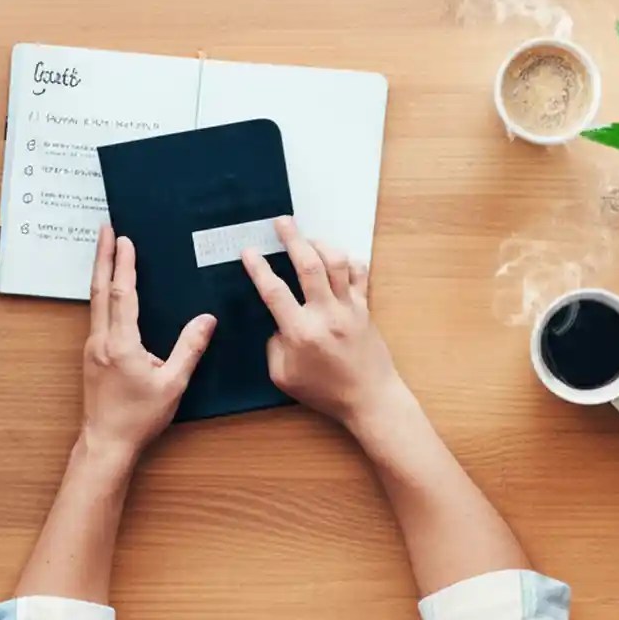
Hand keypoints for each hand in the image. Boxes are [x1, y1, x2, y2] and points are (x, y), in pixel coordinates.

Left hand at [81, 225, 216, 462]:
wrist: (106, 443)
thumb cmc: (139, 417)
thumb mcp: (173, 384)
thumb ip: (190, 349)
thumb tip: (207, 320)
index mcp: (121, 344)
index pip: (122, 294)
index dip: (124, 265)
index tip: (125, 240)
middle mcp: (101, 341)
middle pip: (100, 289)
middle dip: (102, 256)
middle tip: (104, 228)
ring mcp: (92, 347)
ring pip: (94, 300)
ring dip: (100, 272)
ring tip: (105, 249)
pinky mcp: (91, 355)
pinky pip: (95, 314)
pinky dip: (101, 293)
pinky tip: (108, 289)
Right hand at [241, 217, 410, 432]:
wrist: (370, 398)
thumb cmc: (324, 392)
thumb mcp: (283, 376)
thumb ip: (273, 345)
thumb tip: (274, 320)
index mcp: (301, 333)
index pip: (275, 292)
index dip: (258, 268)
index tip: (248, 251)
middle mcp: (326, 315)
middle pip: (309, 265)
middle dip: (293, 239)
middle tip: (281, 221)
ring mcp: (349, 309)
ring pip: (336, 262)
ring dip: (320, 243)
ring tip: (306, 237)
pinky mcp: (365, 308)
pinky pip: (358, 273)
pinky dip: (347, 259)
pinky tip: (335, 256)